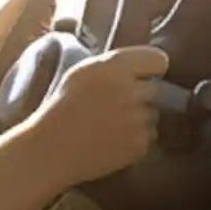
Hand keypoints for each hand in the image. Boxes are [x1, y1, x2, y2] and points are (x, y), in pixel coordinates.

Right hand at [26, 45, 168, 184]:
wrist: (52, 149)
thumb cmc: (62, 107)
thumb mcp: (82, 72)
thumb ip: (113, 64)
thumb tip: (140, 66)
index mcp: (116, 67)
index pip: (158, 60)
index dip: (152, 68)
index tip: (144, 75)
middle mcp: (131, 91)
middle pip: (155, 90)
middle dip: (140, 95)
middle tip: (115, 105)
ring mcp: (138, 120)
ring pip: (152, 114)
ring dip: (138, 118)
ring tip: (110, 124)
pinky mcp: (139, 145)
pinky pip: (148, 136)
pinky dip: (135, 139)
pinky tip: (111, 140)